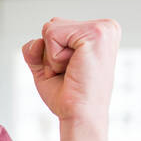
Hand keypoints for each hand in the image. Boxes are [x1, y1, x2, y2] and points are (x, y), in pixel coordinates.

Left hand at [21, 17, 120, 140]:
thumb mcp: (46, 67)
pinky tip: (73, 68)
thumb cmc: (68, 95)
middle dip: (51, 54)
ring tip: (72, 71)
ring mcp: (103, 28)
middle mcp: (105, 27)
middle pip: (52, 25)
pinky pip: (51, 34)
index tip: (70, 71)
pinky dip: (54, 57)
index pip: (56, 28)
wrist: (80, 115)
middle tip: (70, 73)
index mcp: (98, 32)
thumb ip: (36, 49)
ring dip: (52, 56)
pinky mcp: (95, 33)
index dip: (52, 54)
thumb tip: (36, 41)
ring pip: (50, 28)